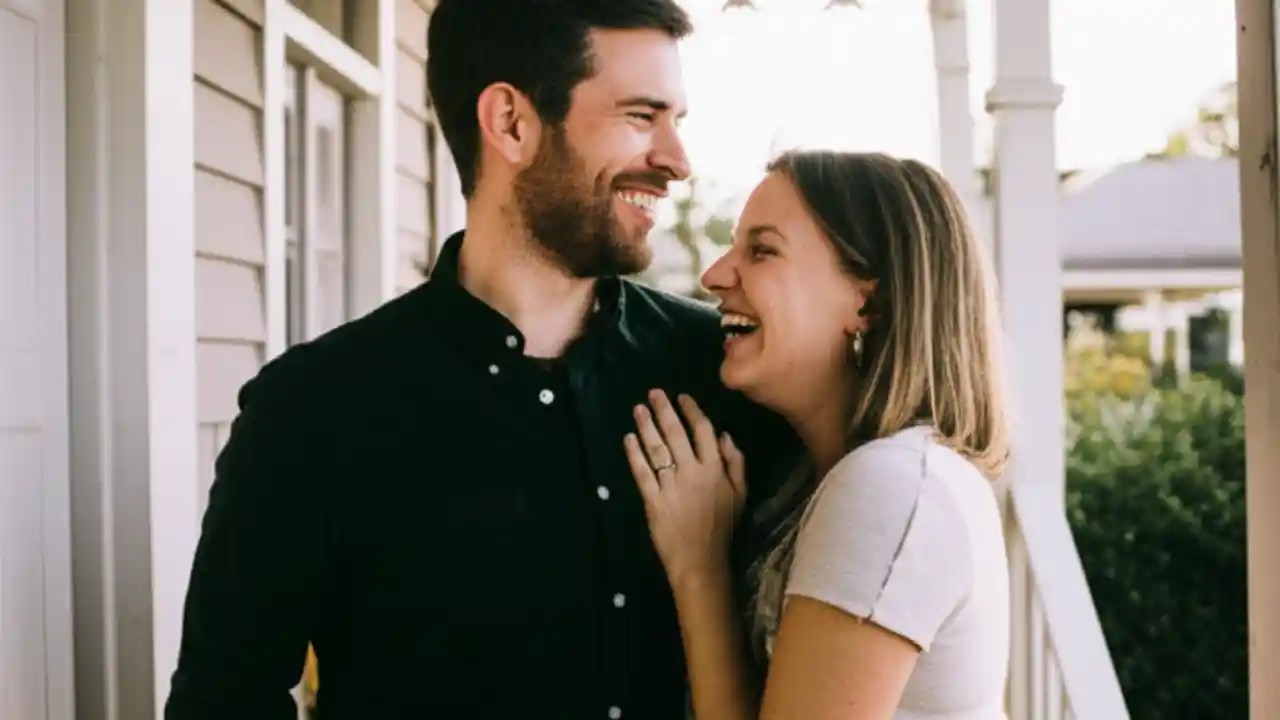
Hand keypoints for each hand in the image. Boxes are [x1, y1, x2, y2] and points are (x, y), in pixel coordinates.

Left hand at [624, 390, 746, 585]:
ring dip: (647, 427)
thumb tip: (725, 434)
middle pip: (676, 434)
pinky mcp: (653, 501)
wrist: (702, 559)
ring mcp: (671, 486)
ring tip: (638, 409)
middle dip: (664, 410)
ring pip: (657, 450)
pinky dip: (634, 455)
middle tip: (653, 393)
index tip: (682, 397)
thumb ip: (735, 462)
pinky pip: (642, 473)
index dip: (692, 411)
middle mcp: (692, 473)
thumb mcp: (740, 494)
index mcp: (715, 469)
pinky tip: (628, 439)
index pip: (703, 431)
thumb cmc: (722, 526)